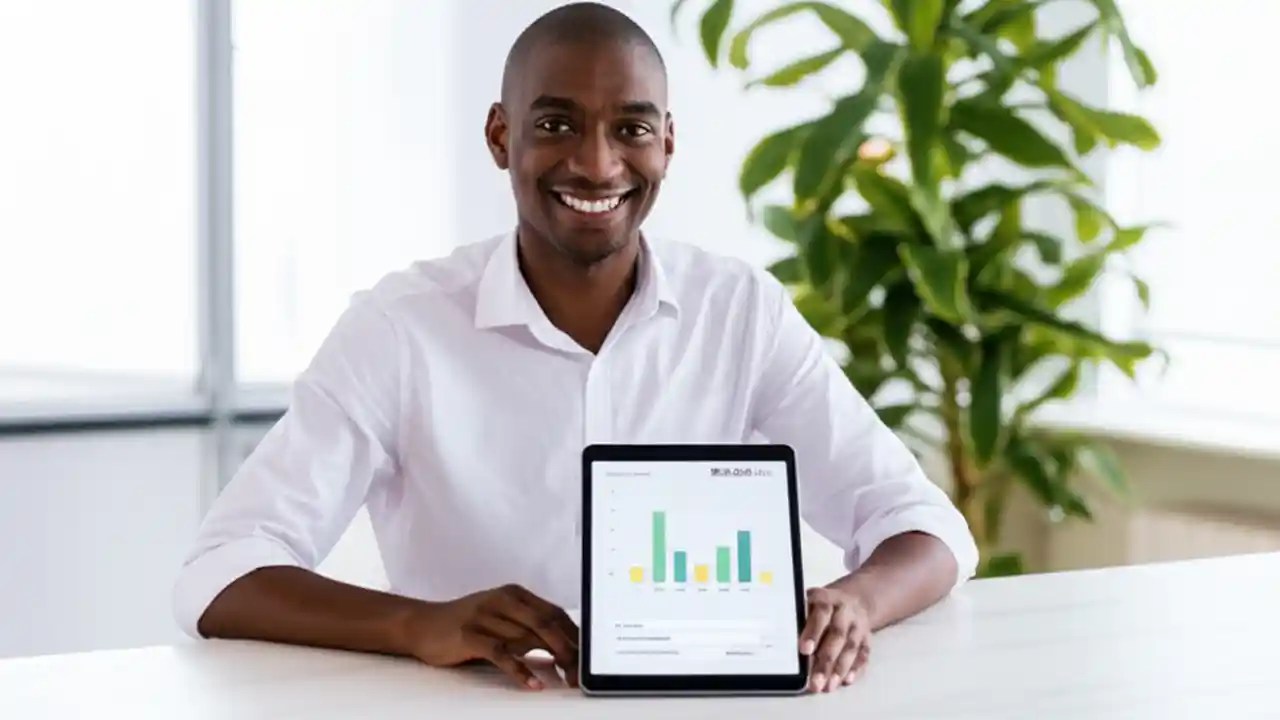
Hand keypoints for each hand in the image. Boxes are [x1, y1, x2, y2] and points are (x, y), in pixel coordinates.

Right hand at [405, 584, 578, 690]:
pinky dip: (520, 670)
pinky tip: (533, 684)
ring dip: (551, 661)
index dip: (574, 635)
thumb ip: (528, 630)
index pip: (554, 612)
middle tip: (579, 672)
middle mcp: (502, 600)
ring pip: (527, 638)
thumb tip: (564, 649)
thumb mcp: (501, 621)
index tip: (587, 656)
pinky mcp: (469, 634)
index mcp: (514, 594)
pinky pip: (501, 653)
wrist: (422, 625)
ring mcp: (485, 615)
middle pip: (546, 623)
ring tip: (566, 679)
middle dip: (568, 649)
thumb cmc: (466, 625)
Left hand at [799, 586, 871, 692]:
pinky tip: (846, 681)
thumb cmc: (821, 606)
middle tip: (815, 681)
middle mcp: (845, 611)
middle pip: (837, 635)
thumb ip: (800, 619)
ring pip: (851, 648)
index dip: (813, 632)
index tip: (804, 651)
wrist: (853, 600)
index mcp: (827, 599)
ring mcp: (858, 625)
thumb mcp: (809, 603)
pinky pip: (863, 654)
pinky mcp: (867, 638)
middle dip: (826, 661)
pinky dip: (855, 668)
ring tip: (828, 686)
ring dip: (840, 669)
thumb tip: (785, 644)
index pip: (821, 615)